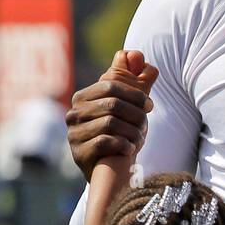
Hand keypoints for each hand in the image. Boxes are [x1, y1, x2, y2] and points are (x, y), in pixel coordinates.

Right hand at [66, 49, 157, 182]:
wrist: (109, 169)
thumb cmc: (120, 133)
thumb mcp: (128, 105)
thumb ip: (133, 80)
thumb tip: (137, 54)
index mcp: (83, 97)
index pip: (111, 85)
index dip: (135, 94)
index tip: (150, 106)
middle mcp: (74, 113)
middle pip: (112, 104)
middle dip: (136, 114)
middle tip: (146, 125)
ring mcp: (74, 134)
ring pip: (111, 123)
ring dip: (132, 132)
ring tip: (139, 139)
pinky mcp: (79, 153)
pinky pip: (105, 142)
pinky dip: (123, 145)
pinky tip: (130, 149)